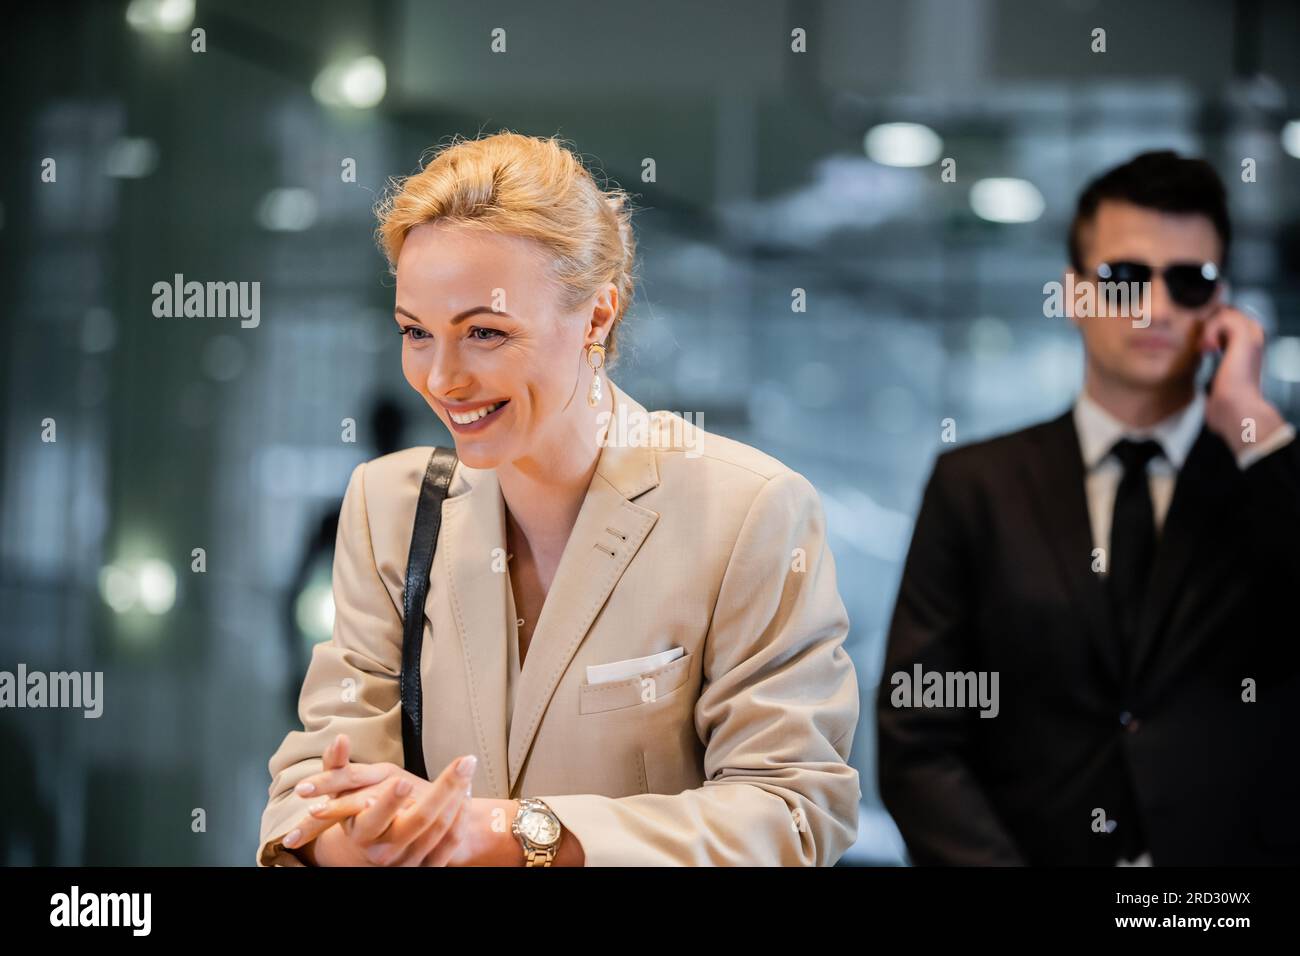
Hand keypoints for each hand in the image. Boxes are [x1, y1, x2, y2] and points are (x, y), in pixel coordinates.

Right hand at [282, 734, 476, 865]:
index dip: (390, 801)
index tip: (404, 780)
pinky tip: (466, 792)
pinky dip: (463, 815)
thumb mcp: (342, 791)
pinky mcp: (430, 867)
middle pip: (420, 820)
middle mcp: (386, 852)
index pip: (378, 818)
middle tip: (465, 761)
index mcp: (362, 833)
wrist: (373, 848)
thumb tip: (340, 738)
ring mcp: (409, 862)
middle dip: (445, 788)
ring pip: (441, 828)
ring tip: (467, 768)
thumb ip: (336, 764)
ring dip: (458, 795)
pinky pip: (452, 841)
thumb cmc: (358, 812)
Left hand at [1200, 306, 1283, 455]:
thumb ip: (1213, 385)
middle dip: (1210, 325)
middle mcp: (1252, 342)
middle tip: (1204, 348)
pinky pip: (1225, 317)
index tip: (1203, 350)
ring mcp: (1251, 338)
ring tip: (1206, 348)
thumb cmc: (1227, 408)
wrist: (1237, 410)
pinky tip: (1209, 348)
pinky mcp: (1245, 338)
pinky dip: (1211, 329)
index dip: (1213, 330)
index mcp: (1247, 352)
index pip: (1231, 324)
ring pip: (1228, 312)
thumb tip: (1205, 397)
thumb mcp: (1217, 390)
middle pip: (1231, 314)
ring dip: (1210, 327)